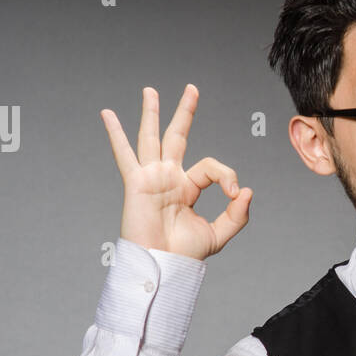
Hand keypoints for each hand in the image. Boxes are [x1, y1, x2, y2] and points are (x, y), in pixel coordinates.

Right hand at [101, 84, 251, 259]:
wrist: (163, 267)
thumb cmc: (185, 255)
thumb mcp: (219, 234)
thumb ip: (237, 214)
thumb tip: (247, 191)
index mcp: (187, 189)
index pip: (210, 167)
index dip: (227, 176)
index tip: (235, 194)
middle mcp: (168, 179)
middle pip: (177, 137)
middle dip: (185, 113)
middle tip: (192, 89)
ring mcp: (151, 178)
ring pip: (151, 138)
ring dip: (151, 113)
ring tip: (150, 91)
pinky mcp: (136, 182)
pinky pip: (124, 154)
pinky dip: (115, 134)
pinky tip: (107, 114)